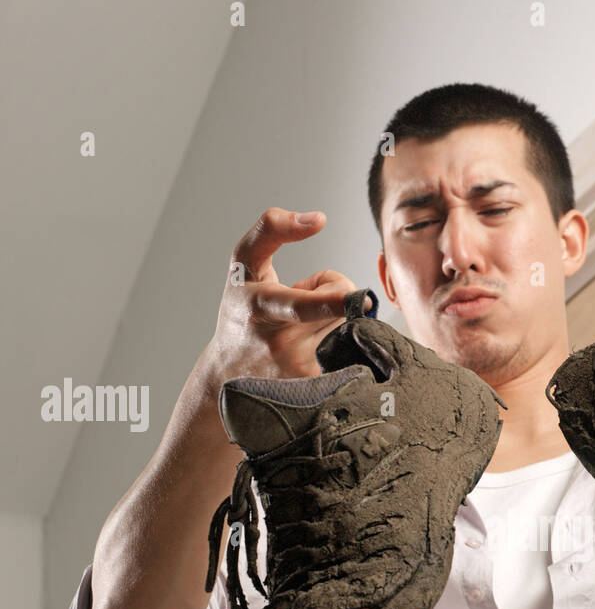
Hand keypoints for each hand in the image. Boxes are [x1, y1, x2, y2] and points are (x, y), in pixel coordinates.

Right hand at [201, 208, 369, 394]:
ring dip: (338, 321)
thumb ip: (274, 228)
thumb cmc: (242, 308)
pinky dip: (344, 345)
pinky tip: (317, 348)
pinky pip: (352, 356)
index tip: (351, 298)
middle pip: (340, 309)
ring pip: (348, 331)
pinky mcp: (314, 389)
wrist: (229, 371)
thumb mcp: (243, 262)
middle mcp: (278, 344)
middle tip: (307, 302)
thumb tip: (320, 218)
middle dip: (336, 296)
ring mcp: (297, 371)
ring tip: (308, 327)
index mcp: (259, 307)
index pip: (298, 305)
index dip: (328, 300)